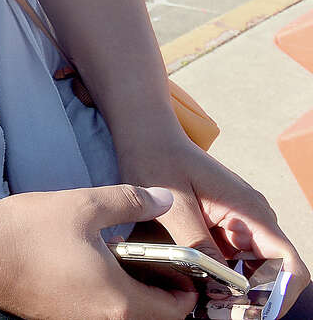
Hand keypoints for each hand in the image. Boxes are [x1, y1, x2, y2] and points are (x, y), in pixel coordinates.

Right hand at [0, 184, 196, 319]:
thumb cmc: (30, 230)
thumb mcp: (84, 205)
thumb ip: (130, 201)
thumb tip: (166, 198)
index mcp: (120, 303)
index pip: (175, 311)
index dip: (185, 287)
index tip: (179, 262)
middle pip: (152, 319)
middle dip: (160, 292)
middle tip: (153, 257)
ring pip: (123, 317)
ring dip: (132, 294)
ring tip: (121, 255)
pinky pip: (98, 313)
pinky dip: (106, 295)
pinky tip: (89, 262)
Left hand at [117, 137, 309, 315]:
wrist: (144, 133)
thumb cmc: (157, 158)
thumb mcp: (172, 203)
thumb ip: (196, 244)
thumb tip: (218, 285)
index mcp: (250, 212)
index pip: (289, 265)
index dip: (280, 296)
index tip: (252, 314)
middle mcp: (252, 220)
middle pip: (270, 276)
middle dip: (248, 301)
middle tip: (215, 312)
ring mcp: (238, 224)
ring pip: (247, 273)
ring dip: (229, 291)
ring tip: (200, 302)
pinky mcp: (220, 228)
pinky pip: (227, 261)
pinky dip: (214, 276)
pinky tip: (191, 284)